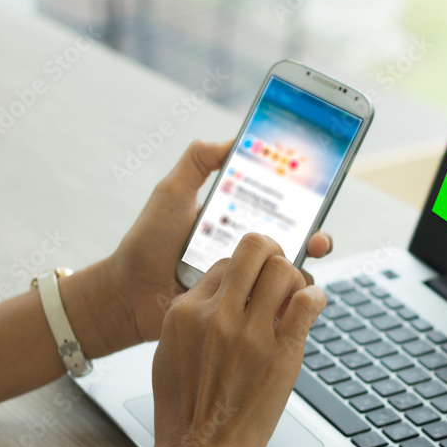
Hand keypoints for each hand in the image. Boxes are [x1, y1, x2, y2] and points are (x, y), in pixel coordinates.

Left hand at [90, 140, 332, 353]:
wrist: (130, 293)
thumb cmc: (148, 242)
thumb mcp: (172, 192)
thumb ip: (198, 161)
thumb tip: (236, 139)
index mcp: (237, 220)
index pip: (280, 207)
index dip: (304, 201)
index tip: (315, 195)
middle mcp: (247, 249)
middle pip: (296, 240)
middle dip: (316, 235)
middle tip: (317, 238)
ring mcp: (246, 278)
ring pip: (291, 273)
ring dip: (305, 268)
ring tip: (302, 266)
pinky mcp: (242, 306)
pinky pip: (275, 303)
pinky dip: (290, 299)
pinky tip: (292, 295)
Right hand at [151, 233, 326, 446]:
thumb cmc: (186, 412)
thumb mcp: (171, 353)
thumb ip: (194, 319)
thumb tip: (220, 296)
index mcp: (185, 312)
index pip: (225, 262)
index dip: (246, 270)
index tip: (257, 283)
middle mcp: (216, 315)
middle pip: (255, 248)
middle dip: (274, 254)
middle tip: (281, 271)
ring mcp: (250, 333)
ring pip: (284, 270)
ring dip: (296, 278)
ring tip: (296, 296)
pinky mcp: (280, 353)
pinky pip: (307, 303)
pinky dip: (315, 298)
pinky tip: (312, 306)